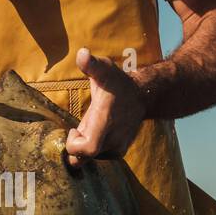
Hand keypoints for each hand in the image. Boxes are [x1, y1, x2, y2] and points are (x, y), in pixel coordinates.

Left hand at [64, 47, 146, 168]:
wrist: (142, 95)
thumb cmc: (118, 82)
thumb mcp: (104, 70)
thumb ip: (92, 64)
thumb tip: (82, 53)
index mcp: (106, 123)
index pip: (87, 149)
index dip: (74, 144)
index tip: (73, 129)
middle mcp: (113, 140)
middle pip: (84, 160)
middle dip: (75, 148)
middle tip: (77, 130)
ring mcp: (117, 147)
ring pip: (90, 161)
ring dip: (83, 148)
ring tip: (86, 129)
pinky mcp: (119, 151)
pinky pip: (98, 159)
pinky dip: (92, 151)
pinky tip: (92, 134)